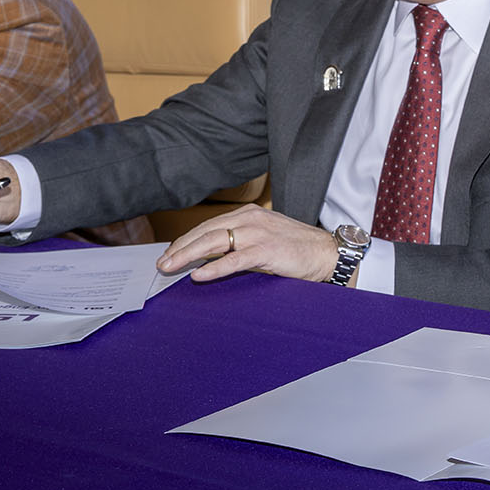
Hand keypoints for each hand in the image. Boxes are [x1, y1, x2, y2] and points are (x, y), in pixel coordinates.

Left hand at [157, 206, 338, 283]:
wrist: (327, 253)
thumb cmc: (298, 248)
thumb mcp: (265, 238)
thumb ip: (241, 242)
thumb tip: (211, 257)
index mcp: (249, 214)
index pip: (209, 226)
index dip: (186, 240)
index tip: (170, 253)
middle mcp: (251, 219)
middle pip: (206, 232)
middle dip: (180, 248)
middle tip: (162, 263)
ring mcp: (258, 234)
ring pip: (214, 242)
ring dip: (188, 255)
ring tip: (171, 267)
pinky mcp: (266, 251)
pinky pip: (233, 260)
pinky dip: (214, 267)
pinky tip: (199, 275)